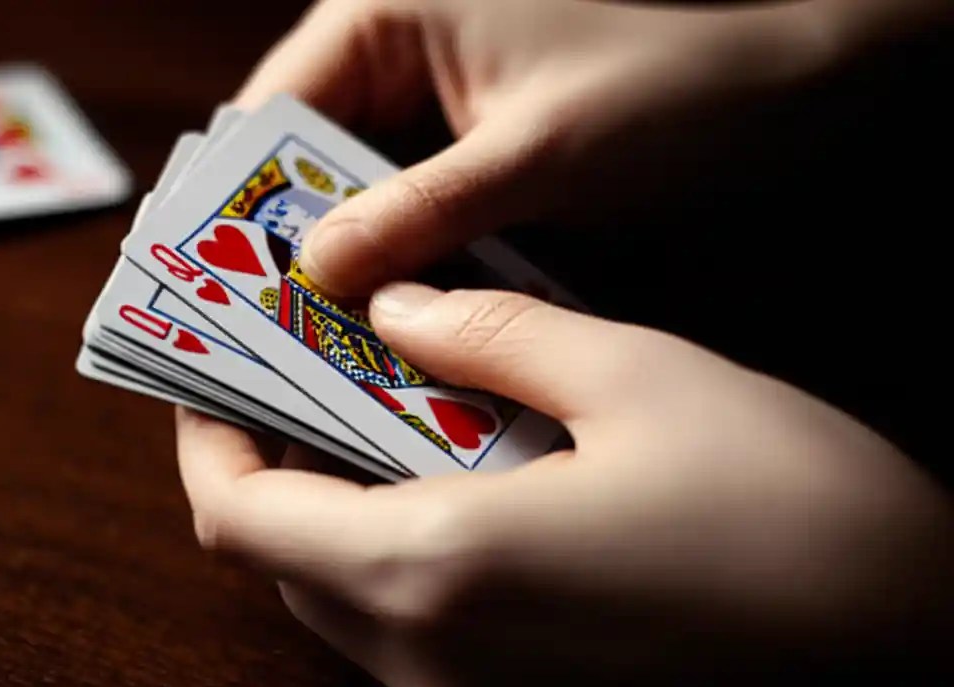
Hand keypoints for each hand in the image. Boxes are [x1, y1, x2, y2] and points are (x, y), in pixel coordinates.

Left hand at [177, 283, 953, 686]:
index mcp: (439, 572)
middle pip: (283, 559)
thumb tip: (397, 309)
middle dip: (279, 462)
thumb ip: (496, 337)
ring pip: (346, 600)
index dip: (208, 439)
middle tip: (317, 372)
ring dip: (344, 507)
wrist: (924, 669)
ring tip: (398, 411)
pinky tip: (474, 485)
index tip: (218, 372)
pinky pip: (418, 636)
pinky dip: (407, 556)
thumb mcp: (646, 380)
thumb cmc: (804, 523)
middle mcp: (435, 664)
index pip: (237, 517)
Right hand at [237, 0, 953, 297]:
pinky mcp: (479, 151)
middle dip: (290, 240)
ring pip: (359, 191)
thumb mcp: (537, 152)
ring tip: (315, 345)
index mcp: (392, 14)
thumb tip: (317, 271)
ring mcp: (441, 104)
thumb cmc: (672, 82)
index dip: (236, 196)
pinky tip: (393, 326)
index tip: (204, 278)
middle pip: (308, 156)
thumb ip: (419, 211)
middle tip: (257, 333)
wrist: (791, 85)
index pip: (275, 108)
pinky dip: (406, 263)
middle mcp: (402, 51)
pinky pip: (416, 211)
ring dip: (347, 262)